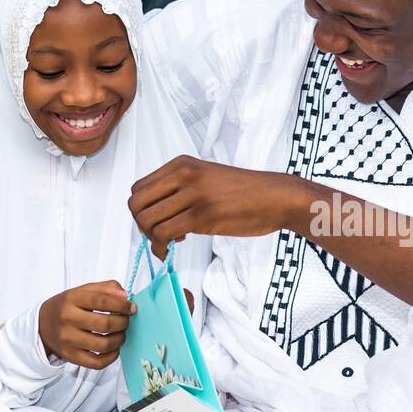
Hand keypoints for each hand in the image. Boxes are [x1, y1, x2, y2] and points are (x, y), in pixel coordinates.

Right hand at [38, 280, 135, 369]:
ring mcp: (68, 340)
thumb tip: (125, 296)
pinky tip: (114, 349)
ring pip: (103, 345)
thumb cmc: (68, 306)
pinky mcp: (70, 356)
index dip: (122, 305)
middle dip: (123, 323)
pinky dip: (111, 357)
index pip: (102, 301)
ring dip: (119, 340)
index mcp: (72, 299)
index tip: (132, 308)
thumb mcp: (83, 291)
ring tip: (121, 334)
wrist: (42, 325)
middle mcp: (67, 319)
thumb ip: (106, 289)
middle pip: (105, 324)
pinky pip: (96, 362)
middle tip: (126, 322)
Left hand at [128, 155, 303, 257]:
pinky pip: (163, 233)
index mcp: (181, 164)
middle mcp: (182, 174)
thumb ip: (181, 189)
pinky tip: (174, 247)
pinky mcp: (202, 214)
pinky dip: (161, 247)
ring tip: (169, 242)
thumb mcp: (207, 179)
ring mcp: (192, 193)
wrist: (276, 198)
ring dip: (151, 238)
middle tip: (159, 235)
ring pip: (146, 219)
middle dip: (142, 225)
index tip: (159, 221)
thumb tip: (158, 213)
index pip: (139, 188)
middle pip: (136, 203)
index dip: (142, 210)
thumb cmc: (246, 194)